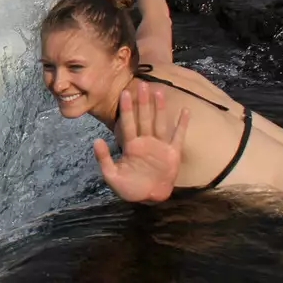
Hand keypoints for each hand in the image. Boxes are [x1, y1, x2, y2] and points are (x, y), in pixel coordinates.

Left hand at [93, 81, 189, 203]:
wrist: (148, 198)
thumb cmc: (129, 188)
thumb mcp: (112, 176)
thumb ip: (104, 158)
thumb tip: (97, 140)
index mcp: (131, 145)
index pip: (128, 123)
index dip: (126, 109)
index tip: (124, 93)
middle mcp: (145, 142)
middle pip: (144, 118)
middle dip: (143, 102)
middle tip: (142, 84)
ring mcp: (160, 146)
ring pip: (159, 122)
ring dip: (160, 108)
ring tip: (159, 91)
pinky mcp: (173, 153)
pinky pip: (178, 136)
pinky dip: (182, 124)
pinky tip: (185, 111)